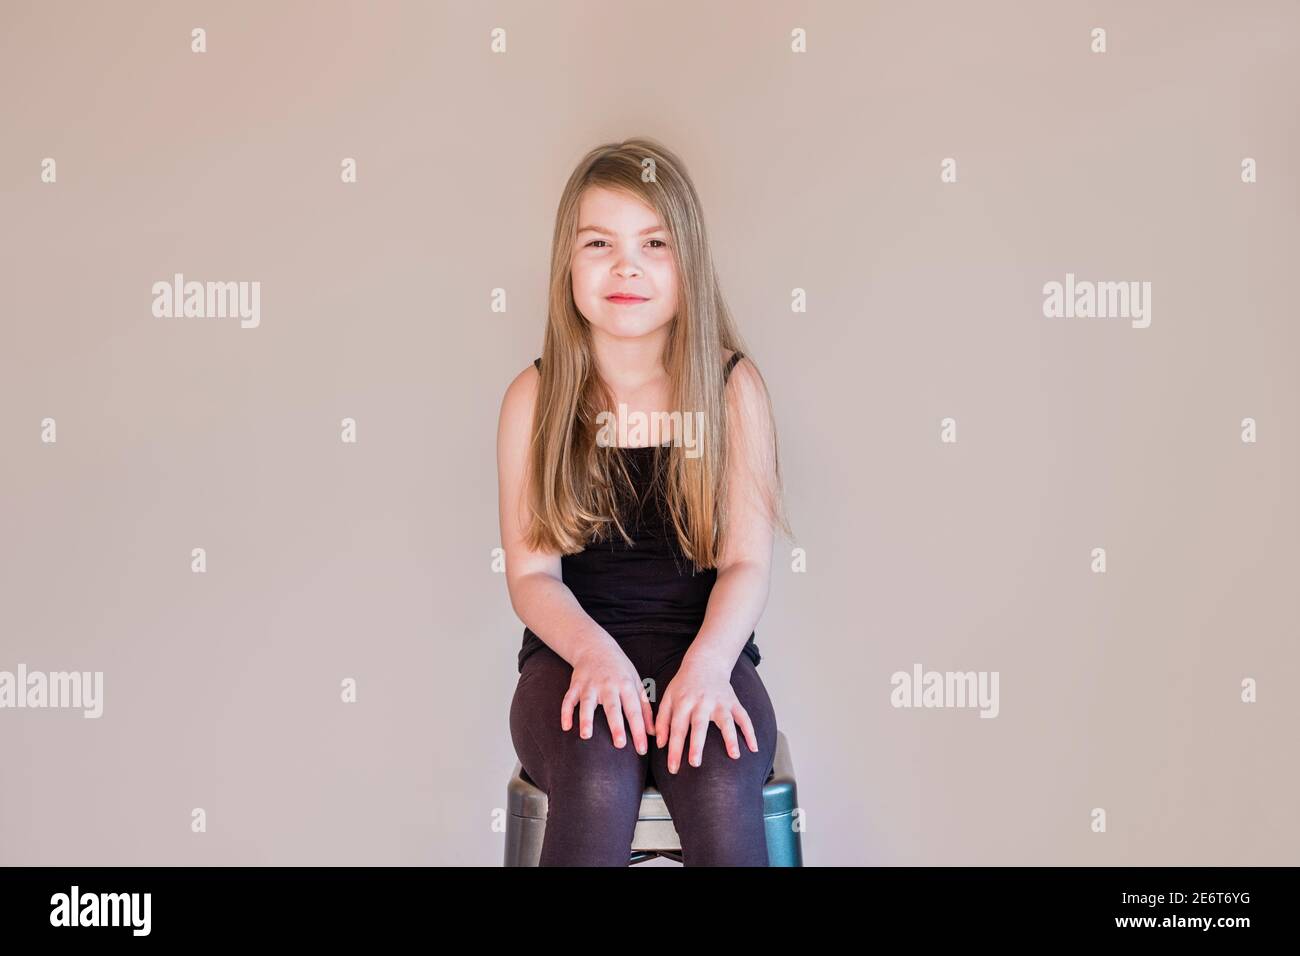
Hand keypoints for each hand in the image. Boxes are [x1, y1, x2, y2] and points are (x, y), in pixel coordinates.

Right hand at [561, 641, 654, 754]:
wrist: (595, 647)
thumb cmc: (619, 669)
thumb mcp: (636, 683)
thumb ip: (644, 708)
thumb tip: (653, 733)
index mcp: (626, 685)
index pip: (634, 710)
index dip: (639, 729)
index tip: (643, 748)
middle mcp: (608, 685)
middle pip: (613, 707)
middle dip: (616, 725)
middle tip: (620, 744)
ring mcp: (590, 684)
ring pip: (588, 703)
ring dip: (586, 719)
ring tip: (586, 736)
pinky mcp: (575, 685)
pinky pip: (569, 699)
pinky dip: (566, 712)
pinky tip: (565, 726)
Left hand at [654, 656, 758, 772]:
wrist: (705, 663)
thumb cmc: (684, 685)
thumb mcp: (668, 697)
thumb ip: (662, 720)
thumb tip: (660, 744)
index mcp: (683, 702)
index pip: (677, 728)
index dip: (674, 749)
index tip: (673, 768)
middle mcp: (701, 702)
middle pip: (699, 725)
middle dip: (697, 744)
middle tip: (695, 763)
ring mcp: (719, 702)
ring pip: (726, 721)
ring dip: (730, 738)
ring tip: (735, 756)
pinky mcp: (733, 702)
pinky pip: (744, 717)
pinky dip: (750, 732)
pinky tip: (753, 748)